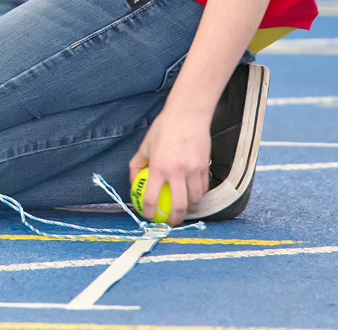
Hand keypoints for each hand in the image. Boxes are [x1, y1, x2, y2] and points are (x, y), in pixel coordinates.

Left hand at [128, 103, 211, 225]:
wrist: (188, 115)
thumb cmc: (164, 129)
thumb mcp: (145, 146)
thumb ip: (137, 165)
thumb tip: (133, 182)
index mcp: (158, 167)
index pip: (151, 198)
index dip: (148, 212)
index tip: (148, 217)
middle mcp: (176, 171)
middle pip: (178, 206)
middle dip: (174, 220)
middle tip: (170, 222)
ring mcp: (193, 170)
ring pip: (194, 200)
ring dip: (190, 210)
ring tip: (185, 211)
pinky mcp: (204, 167)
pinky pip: (203, 189)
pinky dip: (199, 196)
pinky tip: (195, 197)